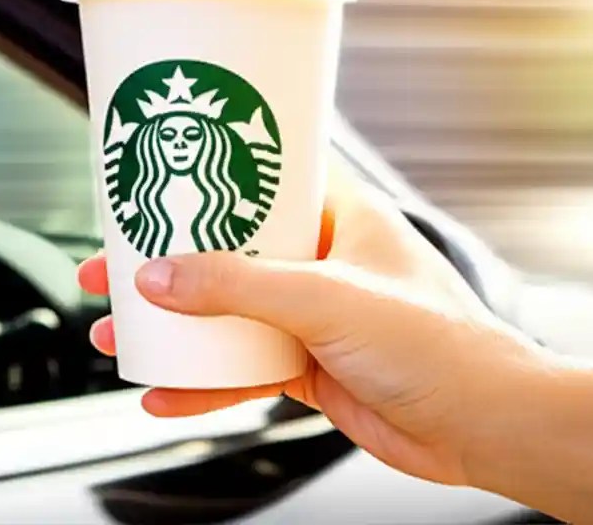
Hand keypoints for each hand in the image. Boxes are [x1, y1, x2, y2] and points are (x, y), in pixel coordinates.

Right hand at [78, 166, 547, 486]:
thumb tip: (160, 276)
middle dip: (164, 260)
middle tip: (108, 266)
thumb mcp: (327, 298)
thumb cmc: (440, 343)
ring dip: (171, 325)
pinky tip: (163, 394)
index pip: (266, 172)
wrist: (484, 425)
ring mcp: (316, 315)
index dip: (209, 168)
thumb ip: (239, 286)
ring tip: (113, 335)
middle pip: (227, 247)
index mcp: (342, 215)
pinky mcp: (311, 366)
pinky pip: (240, 367)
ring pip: (225, 312)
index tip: (156, 170)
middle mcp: (325, 259)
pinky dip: (201, 381)